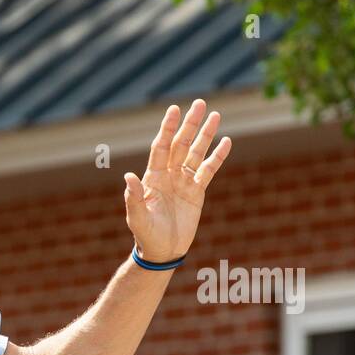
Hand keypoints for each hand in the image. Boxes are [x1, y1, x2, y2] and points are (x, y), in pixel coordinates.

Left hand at [125, 99, 231, 261]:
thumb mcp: (137, 218)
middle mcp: (169, 175)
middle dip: (190, 124)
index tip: (174, 110)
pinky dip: (217, 156)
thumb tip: (128, 177)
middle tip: (199, 103)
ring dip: (205, 135)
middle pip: (181, 144)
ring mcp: (184, 182)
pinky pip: (208, 170)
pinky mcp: (197, 191)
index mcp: (153, 178)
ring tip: (215, 115)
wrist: (162, 251)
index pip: (162, 147)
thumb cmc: (146, 235)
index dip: (168, 129)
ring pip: (197, 153)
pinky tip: (226, 141)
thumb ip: (134, 197)